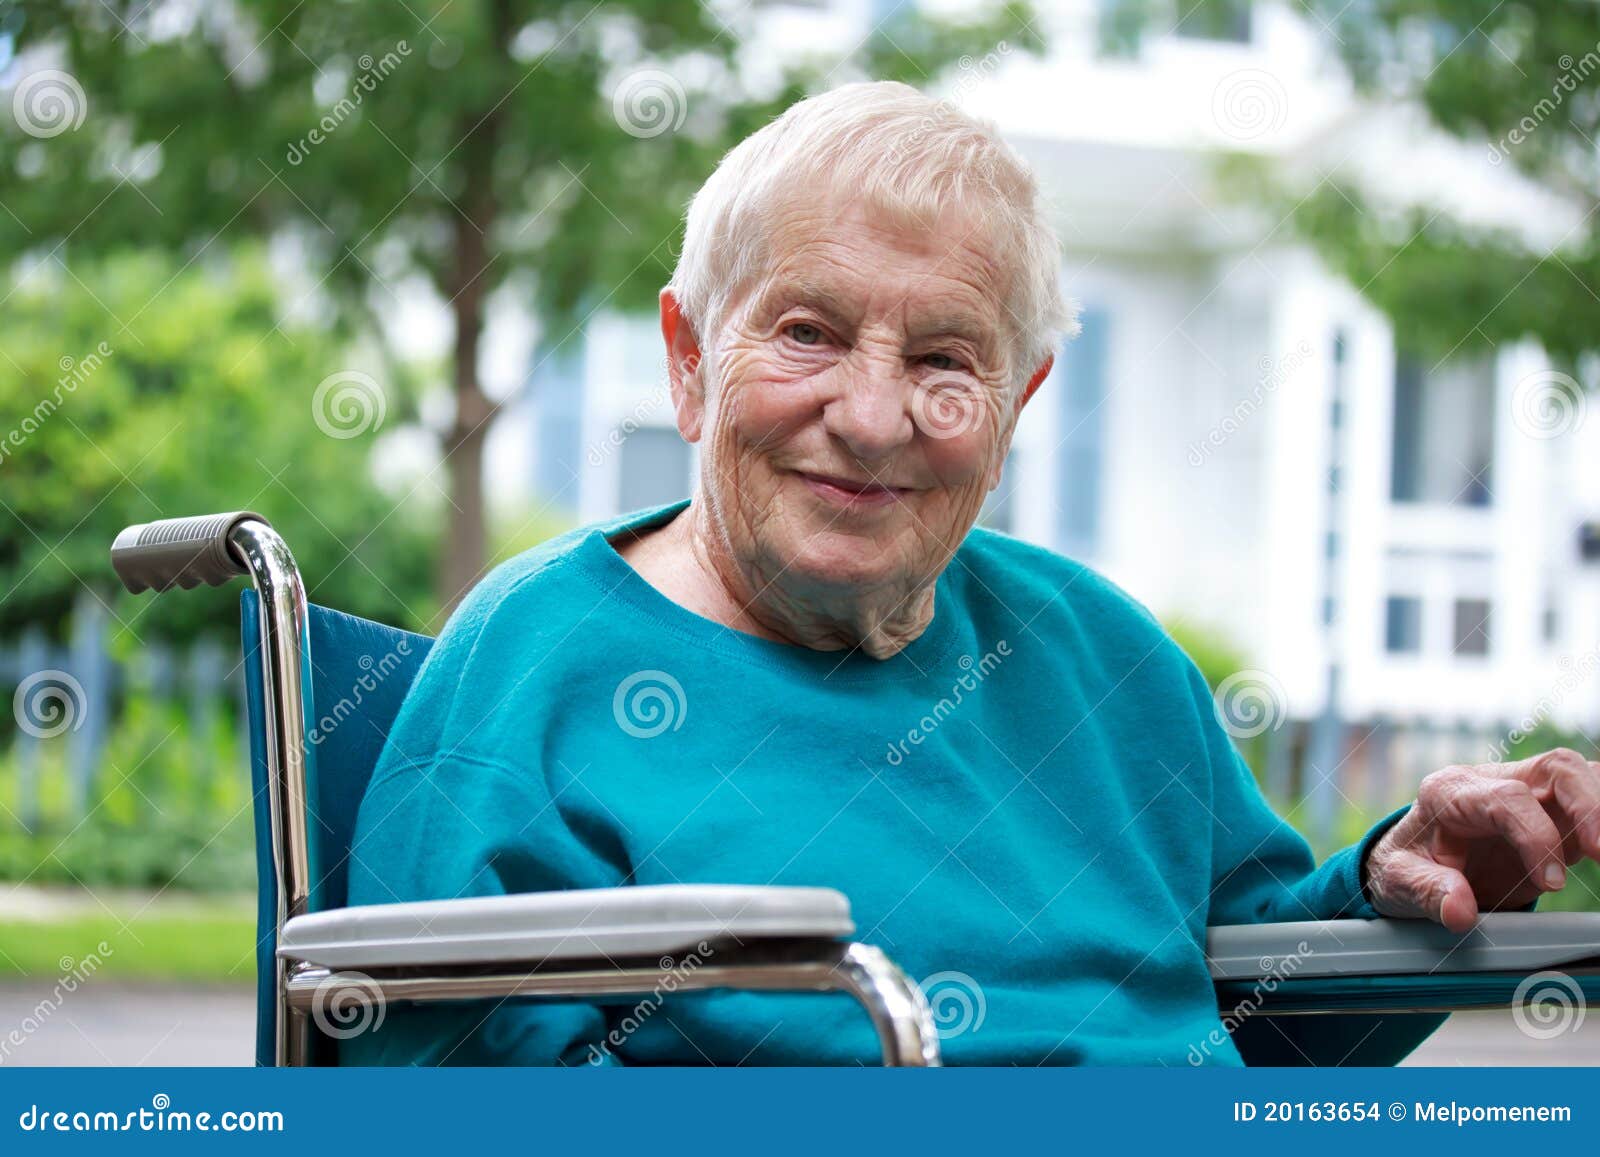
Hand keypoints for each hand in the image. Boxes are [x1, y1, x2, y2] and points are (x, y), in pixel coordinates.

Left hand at [1363, 748, 1599, 932]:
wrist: (1412, 862)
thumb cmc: (1406, 864)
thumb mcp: (1399, 881)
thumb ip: (1428, 892)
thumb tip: (1459, 910)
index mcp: (1450, 791)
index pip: (1507, 798)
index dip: (1537, 837)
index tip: (1551, 882)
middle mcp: (1492, 782)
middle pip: (1556, 768)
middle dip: (1590, 806)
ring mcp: (1526, 794)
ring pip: (1580, 777)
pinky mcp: (1551, 814)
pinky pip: (1590, 802)